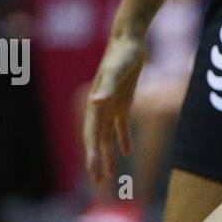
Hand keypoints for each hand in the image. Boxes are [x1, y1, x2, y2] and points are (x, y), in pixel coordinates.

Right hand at [83, 31, 147, 183]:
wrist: (129, 38)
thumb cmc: (124, 53)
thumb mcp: (119, 70)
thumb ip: (108, 87)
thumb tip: (96, 102)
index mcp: (97, 103)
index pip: (92, 135)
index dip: (92, 154)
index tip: (93, 172)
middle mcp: (101, 107)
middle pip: (97, 140)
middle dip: (97, 161)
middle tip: (98, 184)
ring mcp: (112, 104)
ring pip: (107, 136)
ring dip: (108, 154)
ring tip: (110, 175)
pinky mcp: (124, 100)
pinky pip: (121, 124)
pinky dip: (123, 138)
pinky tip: (127, 151)